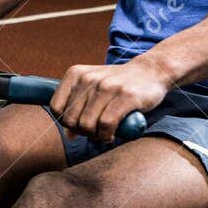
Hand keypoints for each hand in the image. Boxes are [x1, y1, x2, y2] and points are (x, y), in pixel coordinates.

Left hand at [51, 59, 169, 142]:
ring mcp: (107, 86)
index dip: (66, 123)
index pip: (56, 108)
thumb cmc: (118, 85)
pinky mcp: (126, 96)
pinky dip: (107, 135)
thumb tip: (69, 136)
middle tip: (95, 131)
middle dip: (82, 132)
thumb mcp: (93, 90)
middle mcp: (89, 78)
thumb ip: (78, 110)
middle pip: (71, 120)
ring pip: (88, 125)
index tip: (79, 126)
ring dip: (96, 136)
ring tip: (105, 132)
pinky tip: (112, 133)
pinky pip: (106, 125)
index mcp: (76, 74)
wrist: (151, 71)